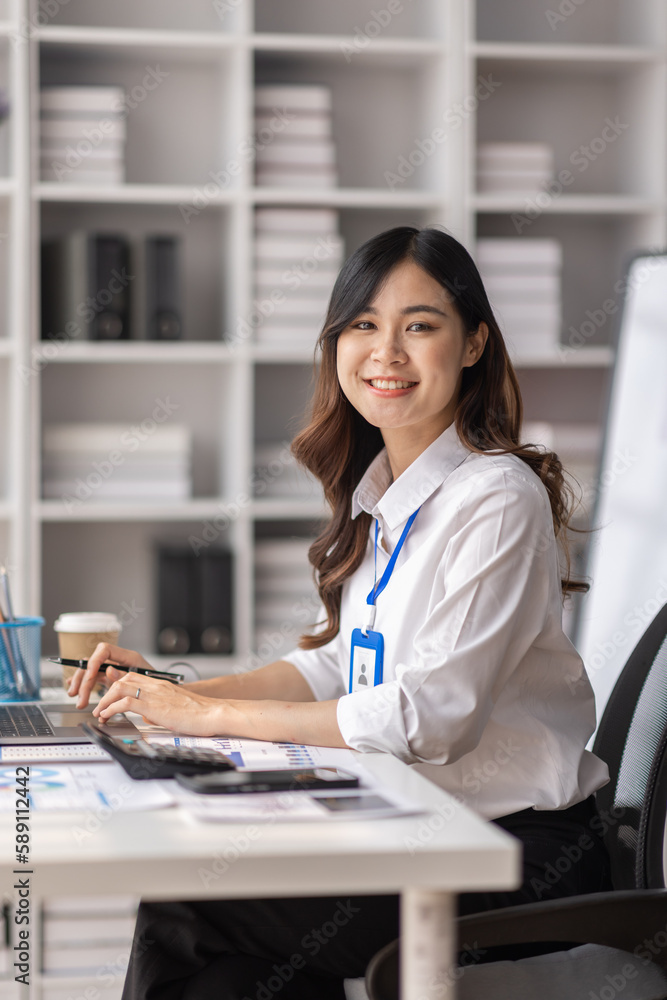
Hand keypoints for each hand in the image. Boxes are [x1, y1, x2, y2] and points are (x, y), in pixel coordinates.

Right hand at [67, 642, 154, 708]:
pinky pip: (92, 679)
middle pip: (93, 663)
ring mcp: (112, 669)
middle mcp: (117, 660)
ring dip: (81, 685)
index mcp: (127, 656)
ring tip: (77, 699)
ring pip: (89, 671)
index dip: (94, 661)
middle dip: (83, 680)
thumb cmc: (158, 684)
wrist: (164, 695)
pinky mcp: (109, 679)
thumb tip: (109, 670)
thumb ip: (125, 675)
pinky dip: (83, 685)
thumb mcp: (144, 680)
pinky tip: (75, 691)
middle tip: (78, 696)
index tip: (89, 676)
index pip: (104, 650)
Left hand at [92, 667, 224, 735]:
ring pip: (120, 688)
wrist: (213, 713)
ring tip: (100, 712)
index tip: (109, 695)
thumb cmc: (200, 714)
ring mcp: (154, 694)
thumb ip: (159, 708)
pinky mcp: (153, 706)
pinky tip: (108, 716)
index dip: (117, 684)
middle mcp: (156, 686)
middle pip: (123, 680)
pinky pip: (125, 702)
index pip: (134, 678)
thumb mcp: (175, 708)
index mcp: (162, 685)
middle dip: (107, 693)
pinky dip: (112, 708)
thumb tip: (146, 715)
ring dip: (105, 700)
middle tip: (101, 706)